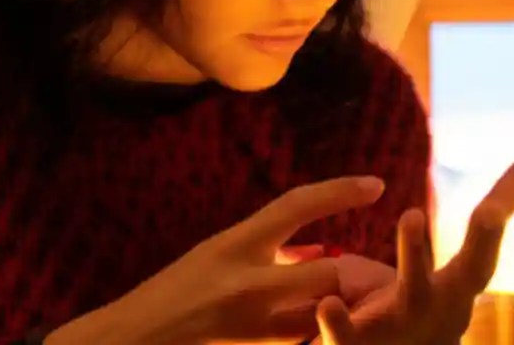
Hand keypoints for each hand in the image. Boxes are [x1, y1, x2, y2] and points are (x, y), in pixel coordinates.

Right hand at [45, 176, 385, 344]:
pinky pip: (304, 341)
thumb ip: (269, 250)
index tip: (378, 184)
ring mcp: (251, 325)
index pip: (297, 205)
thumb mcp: (218, 256)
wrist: (133, 341)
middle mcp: (247, 283)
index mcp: (235, 244)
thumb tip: (319, 251)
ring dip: (344, 313)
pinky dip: (322, 335)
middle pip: (328, 273)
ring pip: (321, 317)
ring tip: (372, 311)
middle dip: (353, 275)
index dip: (341, 191)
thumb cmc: (175, 292)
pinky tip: (338, 333)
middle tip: (380, 277)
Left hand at [313, 155, 513, 344]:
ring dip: (415, 254)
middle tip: (493, 209)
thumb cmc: (430, 313)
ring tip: (412, 213)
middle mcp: (441, 306)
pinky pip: (349, 338)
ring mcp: (405, 328)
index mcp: (460, 286)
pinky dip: (339, 323)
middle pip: (471, 272)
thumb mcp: (463, 269)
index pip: (488, 242)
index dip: (509, 206)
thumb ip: (494, 213)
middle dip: (486, 238)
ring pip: (413, 293)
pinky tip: (328, 302)